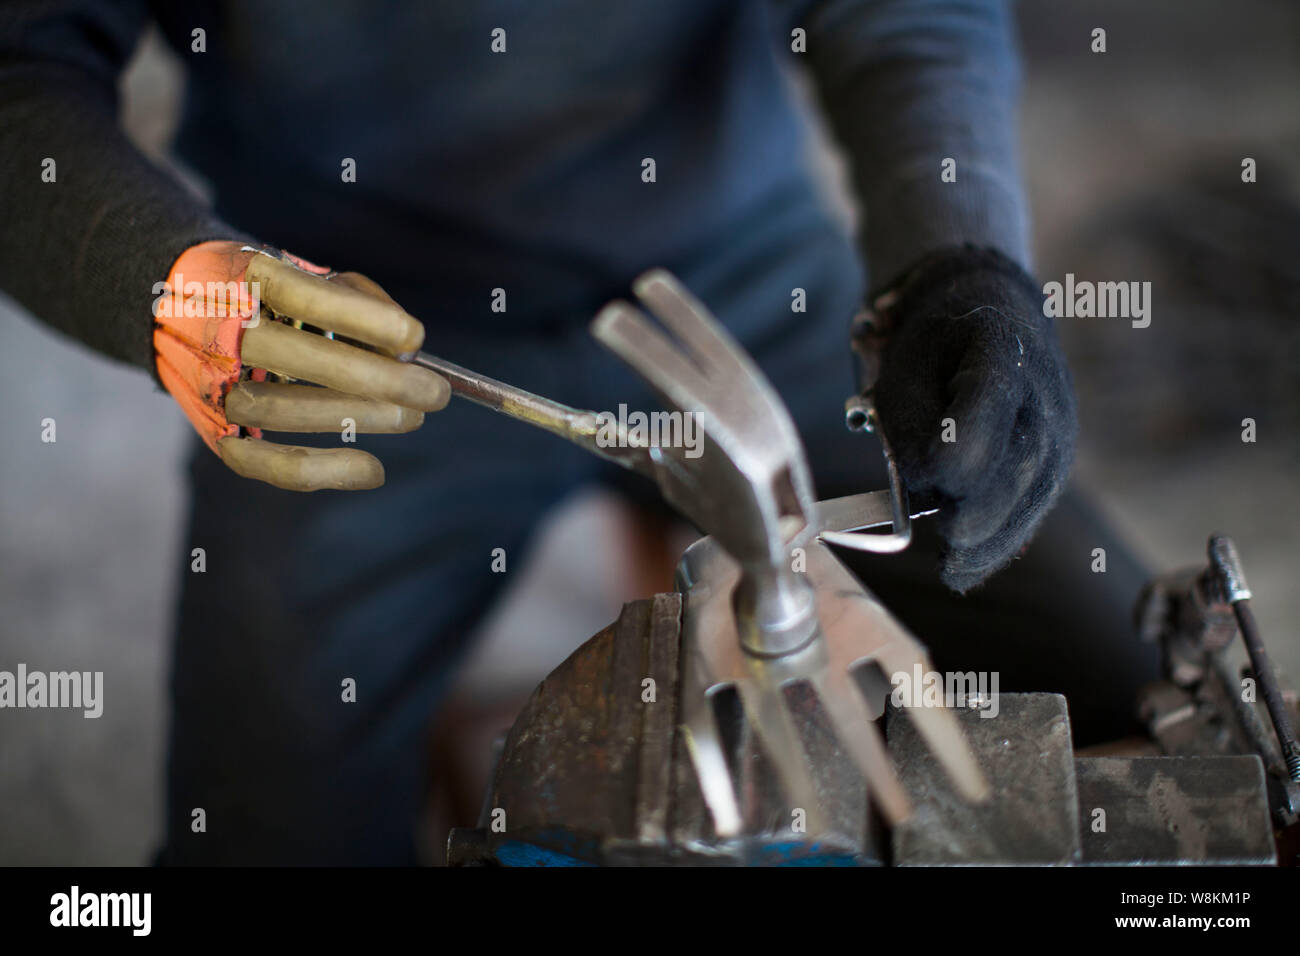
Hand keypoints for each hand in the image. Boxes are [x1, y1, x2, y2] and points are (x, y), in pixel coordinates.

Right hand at [153, 240, 447, 489]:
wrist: (176, 308)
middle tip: (434, 392)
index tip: (415, 337)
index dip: (360, 317)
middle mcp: (213, 329)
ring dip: (354, 419)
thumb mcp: (305, 274)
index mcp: (240, 276)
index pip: (300, 294)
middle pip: (291, 356)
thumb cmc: (266, 293)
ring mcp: (207, 383)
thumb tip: (408, 347)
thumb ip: (355, 300)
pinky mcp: (212, 429)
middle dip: (374, 378)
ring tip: (412, 418)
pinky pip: (262, 463)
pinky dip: (323, 472)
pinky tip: (373, 470)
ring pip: (275, 410)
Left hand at [869, 246, 1077, 591]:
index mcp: (1001, 345)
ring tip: (955, 569)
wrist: (987, 308)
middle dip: (985, 508)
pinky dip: (1004, 538)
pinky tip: (970, 564)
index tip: (938, 481)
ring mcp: (1057, 425)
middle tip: (948, 540)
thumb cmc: (935, 341)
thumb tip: (924, 484)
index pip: (994, 396)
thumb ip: (910, 419)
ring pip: (1036, 489)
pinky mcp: (1055, 457)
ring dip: (996, 537)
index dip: (968, 444)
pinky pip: (1035, 502)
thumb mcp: (907, 364)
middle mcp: (1042, 388)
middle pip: (1024, 456)